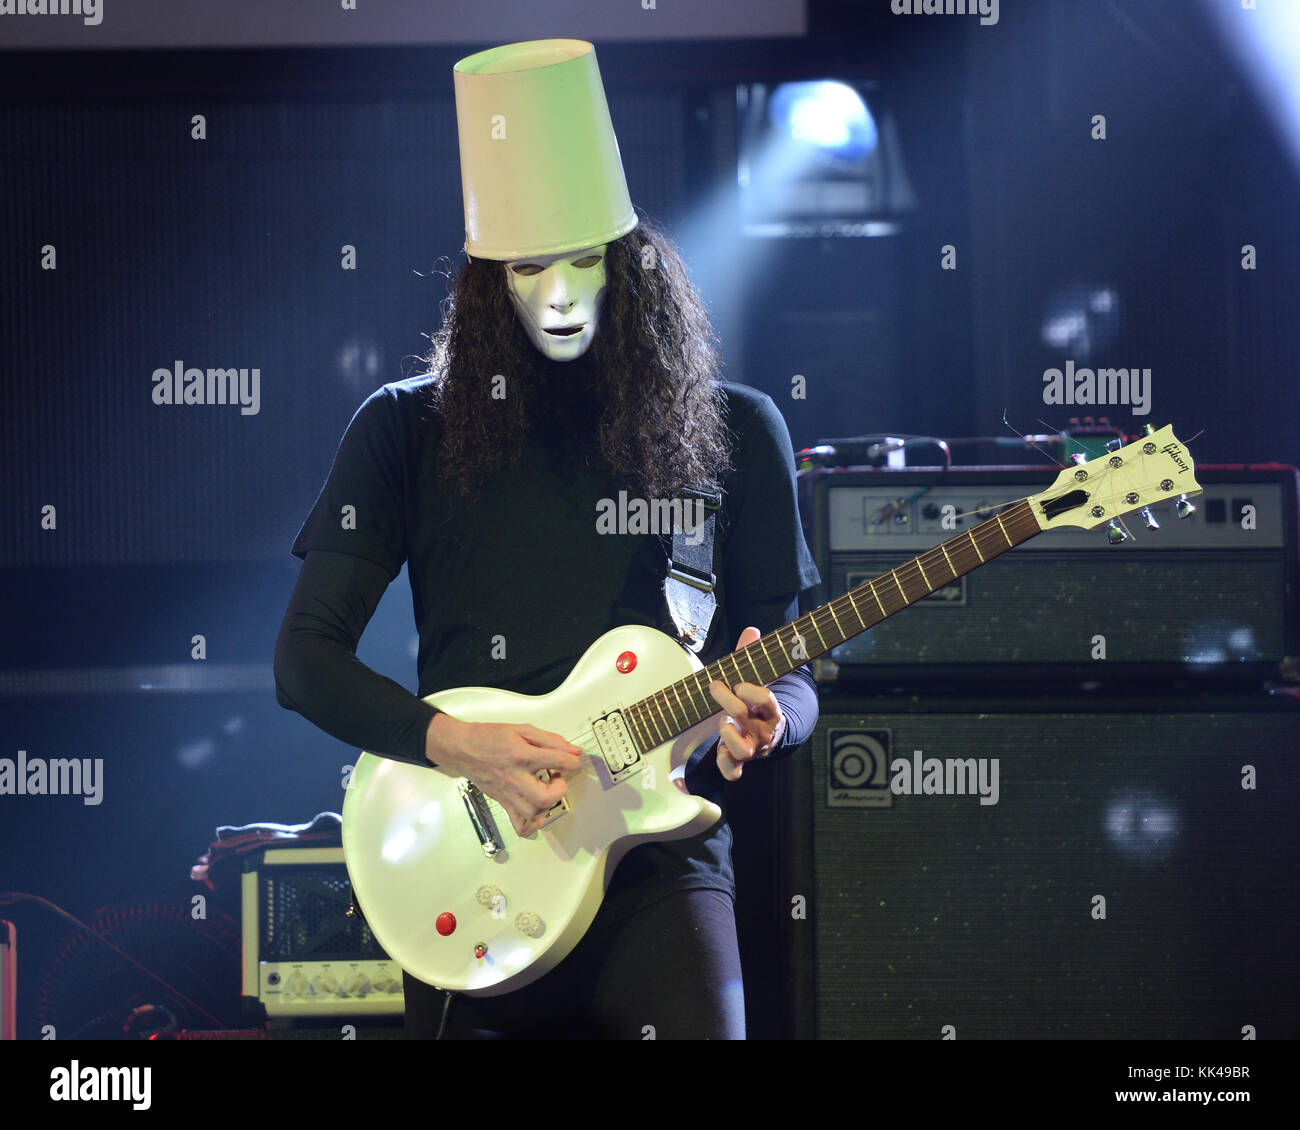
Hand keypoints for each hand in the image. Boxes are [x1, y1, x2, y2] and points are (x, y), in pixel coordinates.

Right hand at [425, 714, 583, 836]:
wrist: (462, 748)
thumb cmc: (488, 738)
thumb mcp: (522, 730)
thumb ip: (550, 740)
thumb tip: (572, 750)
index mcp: (521, 756)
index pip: (557, 761)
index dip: (573, 760)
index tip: (574, 760)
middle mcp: (515, 778)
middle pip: (545, 797)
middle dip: (560, 789)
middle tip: (557, 778)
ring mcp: (508, 793)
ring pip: (533, 813)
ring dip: (547, 803)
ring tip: (546, 790)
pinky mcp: (503, 802)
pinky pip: (519, 824)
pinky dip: (532, 823)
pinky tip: (537, 813)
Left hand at [708, 626, 786, 781]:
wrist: (767, 736)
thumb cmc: (756, 704)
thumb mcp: (756, 680)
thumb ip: (752, 656)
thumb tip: (752, 630)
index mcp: (771, 710)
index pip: (767, 699)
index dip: (751, 690)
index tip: (738, 682)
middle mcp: (764, 730)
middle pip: (745, 717)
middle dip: (727, 700)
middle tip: (715, 687)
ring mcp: (753, 748)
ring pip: (743, 749)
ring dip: (727, 734)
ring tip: (722, 723)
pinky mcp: (740, 762)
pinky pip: (734, 772)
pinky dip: (725, 764)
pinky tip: (719, 752)